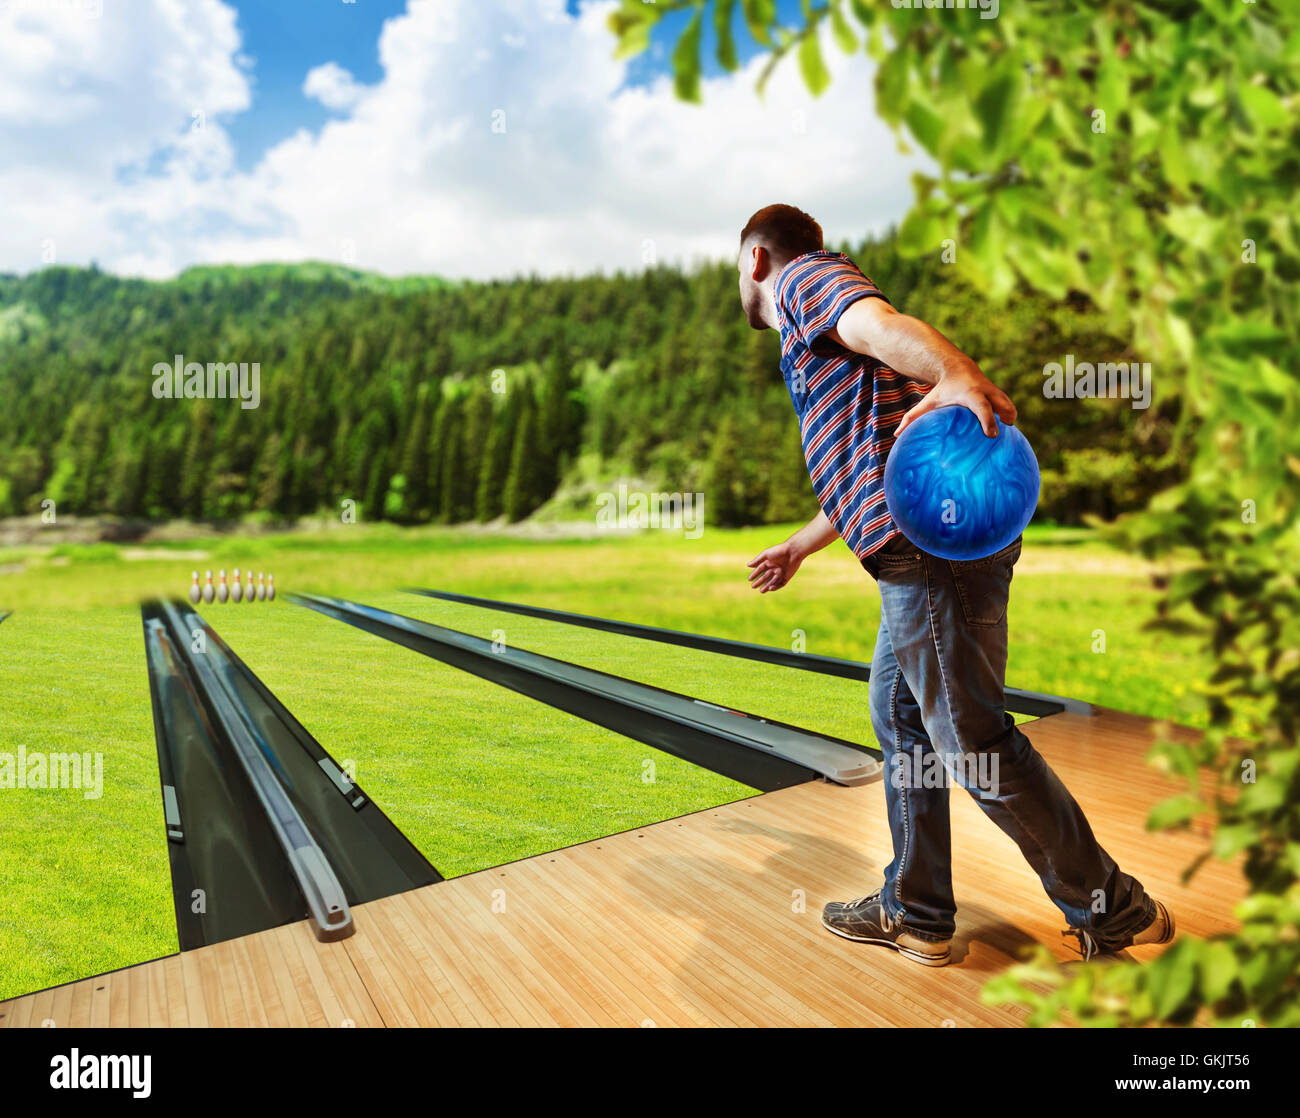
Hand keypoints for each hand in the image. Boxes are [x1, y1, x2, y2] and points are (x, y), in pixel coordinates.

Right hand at [746, 540, 803, 592]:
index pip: (760, 569)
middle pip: (765, 577)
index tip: (749, 579)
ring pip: (772, 581)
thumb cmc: (779, 551)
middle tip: (753, 587)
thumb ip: (757, 560)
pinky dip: (776, 586)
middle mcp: (774, 568)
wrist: (793, 552)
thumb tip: (748, 565)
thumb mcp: (766, 554)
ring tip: (761, 591)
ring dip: (767, 586)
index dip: (754, 574)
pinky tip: (770, 588)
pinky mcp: (787, 577)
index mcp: (769, 562)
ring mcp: (781, 573)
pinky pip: (780, 583)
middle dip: (759, 582)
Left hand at [895, 368, 1016, 437]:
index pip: (982, 407)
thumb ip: (913, 417)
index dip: (988, 420)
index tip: (991, 434)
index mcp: (970, 394)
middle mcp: (985, 391)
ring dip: (1010, 416)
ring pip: (1008, 404)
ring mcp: (994, 392)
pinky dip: (1009, 415)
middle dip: (1007, 415)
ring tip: (1007, 430)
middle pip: (1002, 403)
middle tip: (1007, 429)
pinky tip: (1007, 430)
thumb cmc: (942, 389)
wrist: (958, 368)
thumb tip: (897, 434)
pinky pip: (1008, 405)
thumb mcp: (928, 402)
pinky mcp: (999, 394)